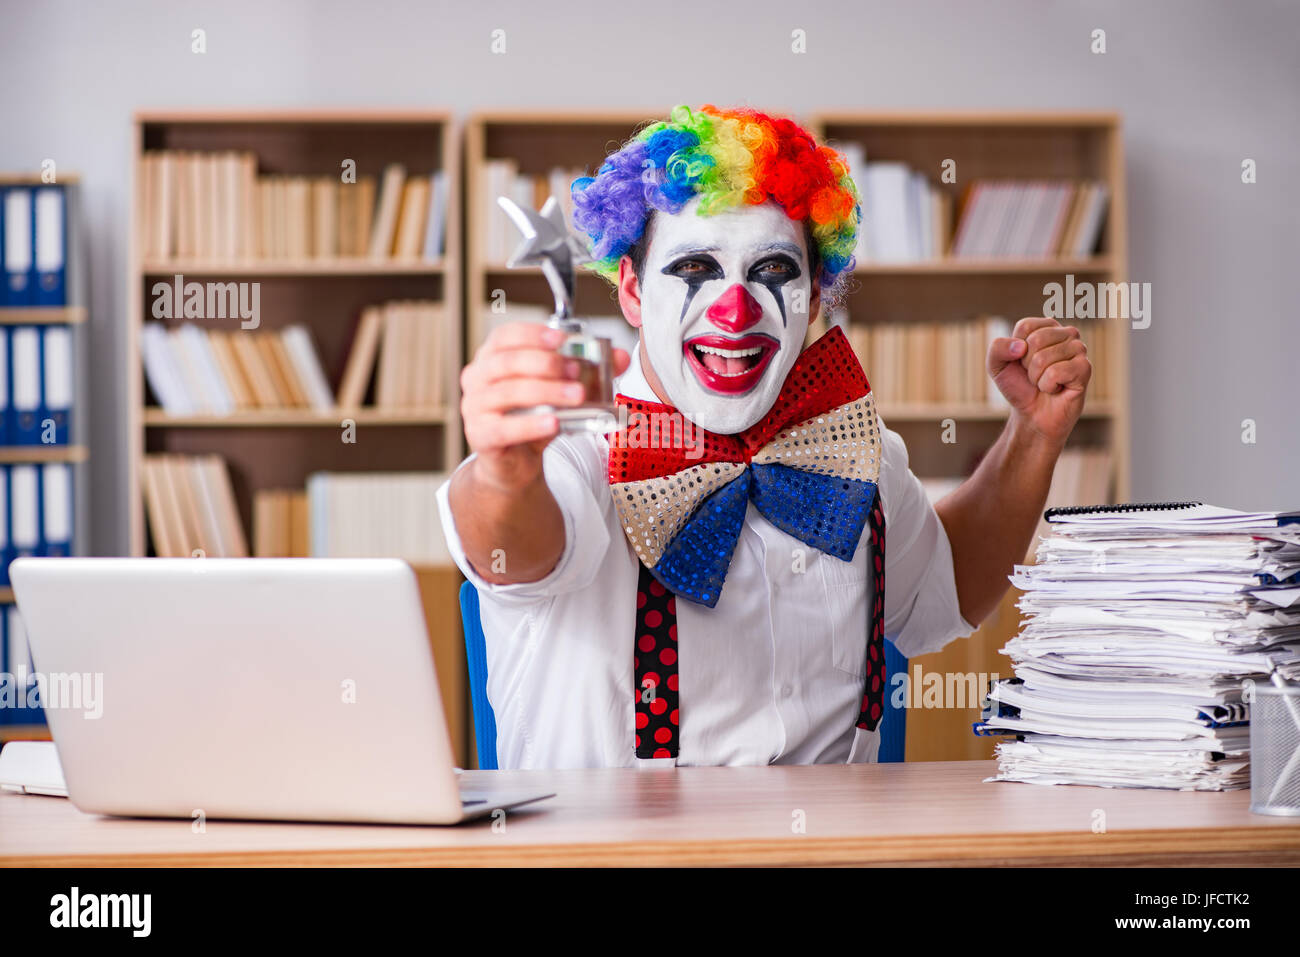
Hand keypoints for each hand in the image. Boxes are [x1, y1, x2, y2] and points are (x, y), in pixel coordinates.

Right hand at [460, 323, 630, 491]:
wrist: (515, 463)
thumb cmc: (533, 417)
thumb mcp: (559, 391)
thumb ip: (589, 371)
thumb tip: (621, 357)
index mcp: (492, 357)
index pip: (506, 336)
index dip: (533, 334)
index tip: (561, 339)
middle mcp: (477, 378)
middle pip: (507, 362)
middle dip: (546, 363)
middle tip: (577, 371)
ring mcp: (474, 407)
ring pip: (508, 392)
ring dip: (546, 391)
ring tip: (577, 396)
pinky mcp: (480, 435)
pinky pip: (504, 428)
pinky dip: (531, 424)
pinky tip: (555, 422)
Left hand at [987, 317, 1090, 446]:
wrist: (1033, 415)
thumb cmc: (1019, 386)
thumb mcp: (996, 365)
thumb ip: (997, 348)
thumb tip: (1020, 346)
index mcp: (1047, 326)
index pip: (1025, 327)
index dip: (1016, 350)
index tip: (1022, 362)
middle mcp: (1067, 333)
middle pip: (1035, 341)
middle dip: (1027, 365)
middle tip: (1035, 375)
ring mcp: (1079, 350)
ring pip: (1043, 358)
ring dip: (1036, 377)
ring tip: (1045, 382)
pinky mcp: (1084, 368)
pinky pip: (1055, 373)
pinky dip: (1047, 386)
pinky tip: (1056, 389)